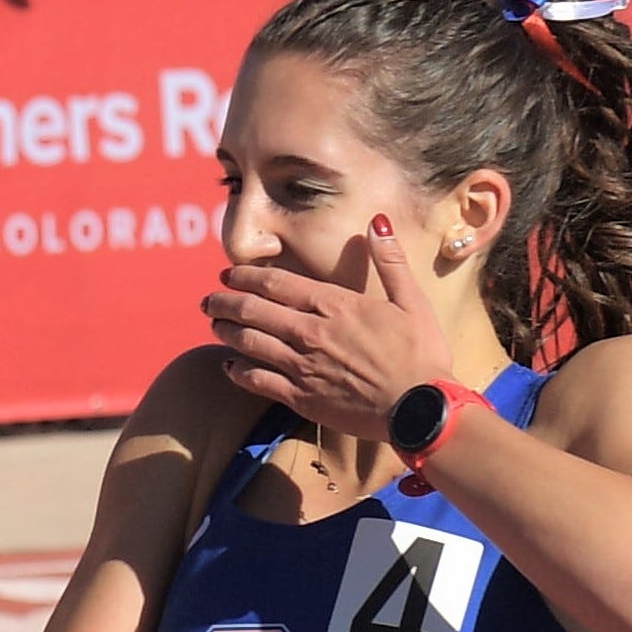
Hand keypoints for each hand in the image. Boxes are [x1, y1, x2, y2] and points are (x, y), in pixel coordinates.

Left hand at [202, 217, 453, 437]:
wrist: (422, 409)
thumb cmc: (421, 354)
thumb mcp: (412, 301)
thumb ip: (390, 261)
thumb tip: (378, 222)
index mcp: (335, 305)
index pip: (277, 283)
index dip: (247, 277)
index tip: (230, 274)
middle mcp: (311, 333)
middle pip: (254, 311)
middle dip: (225, 302)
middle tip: (209, 299)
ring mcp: (302, 366)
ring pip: (250, 343)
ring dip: (226, 331)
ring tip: (214, 324)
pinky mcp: (301, 398)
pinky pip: (258, 381)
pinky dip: (237, 372)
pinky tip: (228, 367)